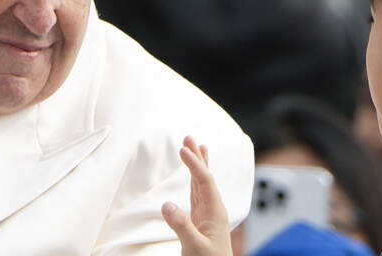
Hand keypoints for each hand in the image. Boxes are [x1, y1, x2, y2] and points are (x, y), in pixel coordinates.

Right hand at [162, 136, 232, 255]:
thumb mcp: (194, 247)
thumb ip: (181, 226)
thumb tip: (166, 204)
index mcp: (215, 212)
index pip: (205, 181)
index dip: (194, 164)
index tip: (182, 149)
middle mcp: (213, 209)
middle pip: (205, 177)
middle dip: (197, 157)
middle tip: (189, 137)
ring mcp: (208, 214)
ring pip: (201, 184)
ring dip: (197, 165)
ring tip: (194, 147)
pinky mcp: (201, 221)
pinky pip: (198, 194)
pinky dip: (195, 181)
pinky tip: (195, 176)